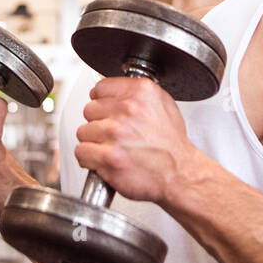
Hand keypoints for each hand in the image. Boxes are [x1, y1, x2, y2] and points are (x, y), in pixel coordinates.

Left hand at [75, 77, 204, 204]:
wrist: (180, 175)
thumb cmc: (172, 145)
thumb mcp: (164, 105)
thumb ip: (137, 93)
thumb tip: (113, 89)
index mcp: (141, 92)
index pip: (100, 88)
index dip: (103, 102)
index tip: (108, 112)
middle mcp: (128, 109)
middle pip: (90, 110)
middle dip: (98, 123)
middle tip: (114, 135)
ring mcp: (116, 133)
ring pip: (84, 131)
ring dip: (94, 142)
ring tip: (111, 148)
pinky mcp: (108, 156)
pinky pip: (82, 152)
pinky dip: (90, 159)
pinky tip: (104, 160)